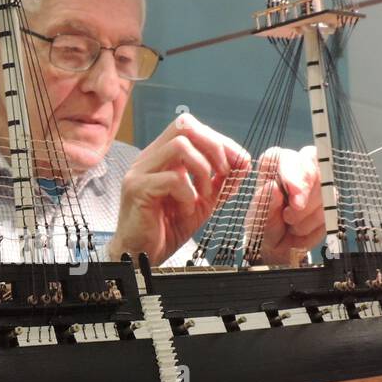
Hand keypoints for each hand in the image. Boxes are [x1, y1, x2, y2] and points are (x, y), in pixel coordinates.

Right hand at [106, 114, 251, 265]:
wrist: (143, 255)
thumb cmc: (167, 228)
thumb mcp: (202, 201)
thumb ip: (219, 181)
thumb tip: (243, 162)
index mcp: (162, 156)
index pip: (191, 127)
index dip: (219, 140)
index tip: (239, 162)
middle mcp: (149, 158)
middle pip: (184, 126)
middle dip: (214, 146)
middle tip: (224, 173)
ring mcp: (140, 171)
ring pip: (179, 146)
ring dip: (202, 170)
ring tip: (203, 195)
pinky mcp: (137, 189)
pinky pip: (172, 179)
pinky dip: (188, 193)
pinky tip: (186, 209)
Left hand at [246, 145, 324, 264]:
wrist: (278, 248)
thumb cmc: (263, 228)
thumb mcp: (257, 219)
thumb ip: (264, 203)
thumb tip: (273, 186)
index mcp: (272, 169)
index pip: (281, 156)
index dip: (289, 170)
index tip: (291, 191)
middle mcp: (295, 170)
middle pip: (310, 163)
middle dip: (305, 190)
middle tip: (290, 216)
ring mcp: (317, 183)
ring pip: (323, 187)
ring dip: (306, 214)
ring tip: (290, 226)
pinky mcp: (330, 199)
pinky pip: (330, 209)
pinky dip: (314, 225)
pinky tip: (301, 231)